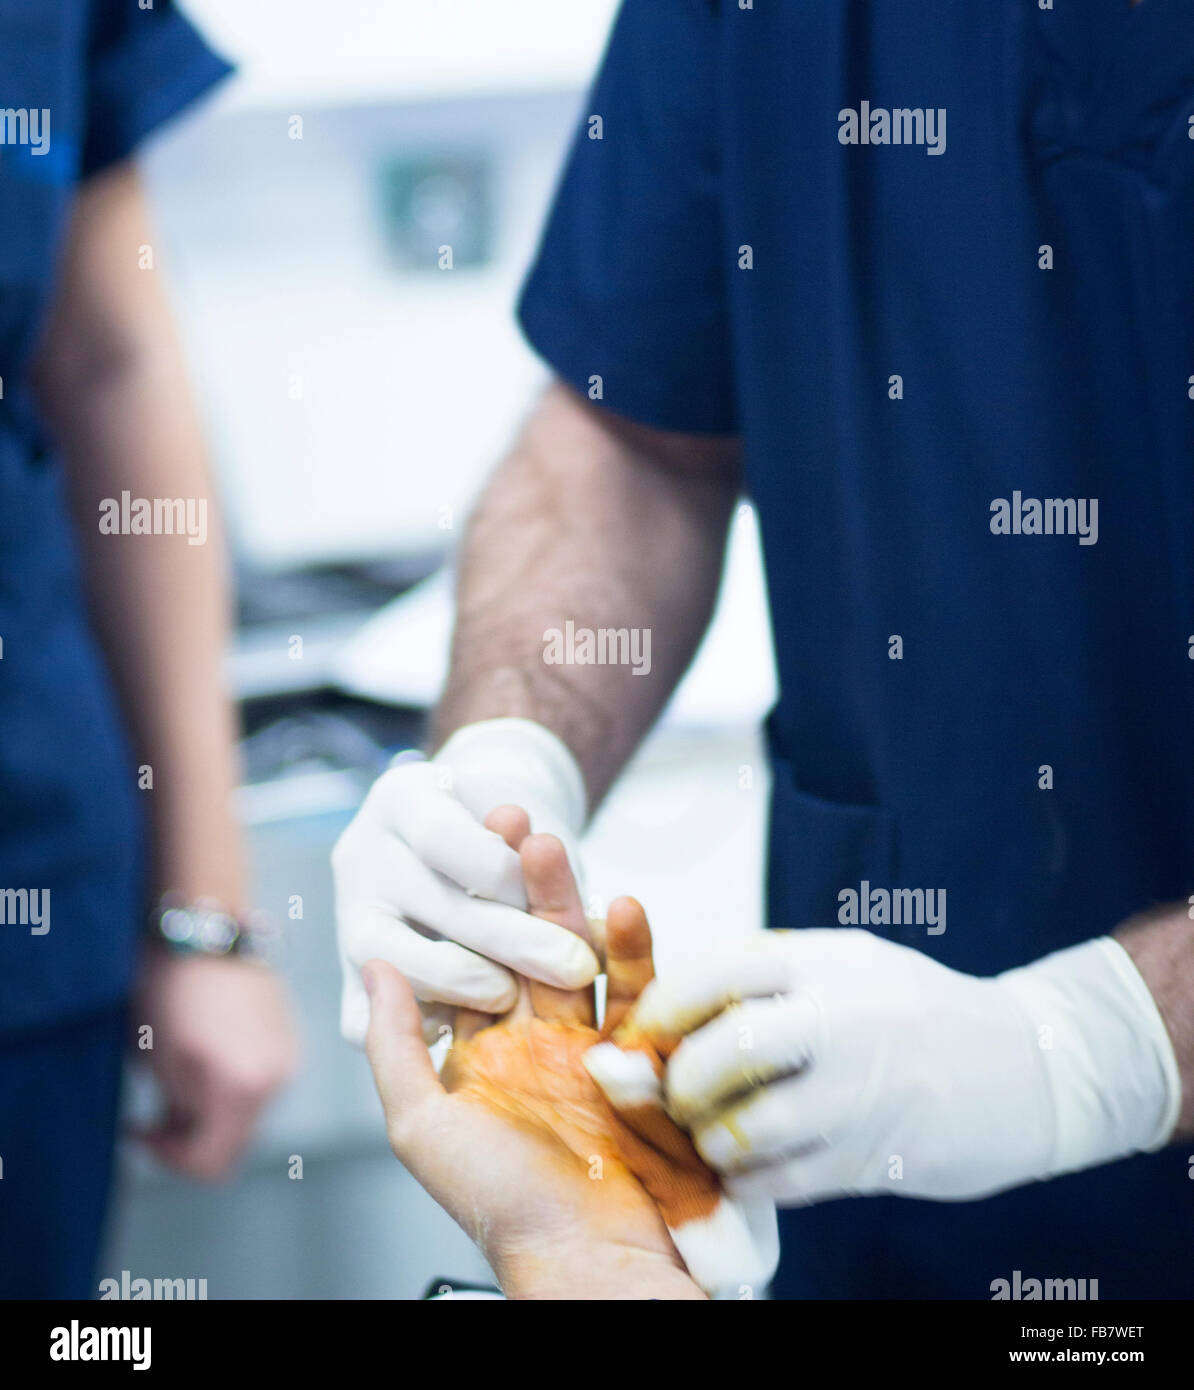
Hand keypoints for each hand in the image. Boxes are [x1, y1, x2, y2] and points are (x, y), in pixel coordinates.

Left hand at [133, 945, 297, 1179]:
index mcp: (247, 1087)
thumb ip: (177, 1111)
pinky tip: (201, 1051)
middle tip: (153, 1108)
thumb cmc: (173, 984)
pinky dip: (230, 1080)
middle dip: (191, 1132)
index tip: (140, 1130)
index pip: (212, 1162)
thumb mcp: (159, 1061)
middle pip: (235, 1139)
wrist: (206, 925)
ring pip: (247, 1110)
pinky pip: (258, 1079)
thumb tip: (180, 1129)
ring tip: (174, 1073)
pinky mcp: (286, 1034)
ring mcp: (288, 1053)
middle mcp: (280, 1076)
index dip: (169, 1157)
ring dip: (211, 1106)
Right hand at [333, 718, 598, 1046]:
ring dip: (470, 986)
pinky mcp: (348, 980)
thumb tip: (543, 857)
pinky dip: (422, 1026)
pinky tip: (469, 1021)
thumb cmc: (509, 835)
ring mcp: (347, 919)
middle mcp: (362, 856)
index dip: (506, 875)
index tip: (565, 902)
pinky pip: (368, 1021)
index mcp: (403, 800)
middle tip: (576, 969)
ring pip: (399, 965)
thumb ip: (536, 851)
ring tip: (514, 992)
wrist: (474, 851)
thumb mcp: (526, 818)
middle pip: (436, 906)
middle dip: (518, 943)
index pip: (445, 840)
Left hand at [363, 815, 704, 1299]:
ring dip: (571, 900)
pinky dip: (635, 948)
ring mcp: (594, 1043)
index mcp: (486, 1051)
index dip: (470, 899)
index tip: (469, 839)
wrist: (591, 1258)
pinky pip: (640, 992)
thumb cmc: (501, 1204)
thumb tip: (374, 962)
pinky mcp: (645, 1054)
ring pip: (582, 955)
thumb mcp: (424, 1126)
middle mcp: (538, 1039)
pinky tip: (625, 905)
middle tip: (519, 818)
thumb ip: (397, 1045)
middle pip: (528, 942)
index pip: (473, 956)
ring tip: (557, 848)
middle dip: (523, 882)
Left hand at [624, 929, 1179, 1204]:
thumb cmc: (917, 1012)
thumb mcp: (849, 965)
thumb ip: (771, 979)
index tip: (645, 1031)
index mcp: (828, 964)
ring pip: (748, 1127)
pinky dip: (747, 1178)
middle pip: (727, 1051)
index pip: (721, 972)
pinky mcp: (875, 1158)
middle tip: (673, 1093)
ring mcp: (863, 1093)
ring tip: (711, 1133)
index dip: (667, 1005)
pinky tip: (749, 1166)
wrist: (1033, 1066)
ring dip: (709, 1138)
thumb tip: (674, 1004)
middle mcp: (845, 1022)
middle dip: (680, 1081)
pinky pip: (781, 1180)